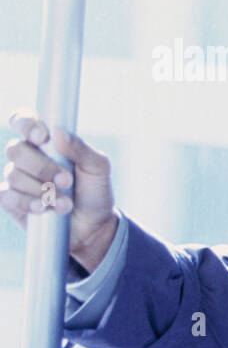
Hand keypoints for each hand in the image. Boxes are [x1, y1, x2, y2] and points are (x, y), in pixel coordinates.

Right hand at [2, 110, 117, 271]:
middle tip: (67, 180)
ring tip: (66, 203)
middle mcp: (28, 156)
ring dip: (42, 189)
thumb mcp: (98, 168)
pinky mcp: (12, 200)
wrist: (93, 227)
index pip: (23, 120)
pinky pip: (6, 195)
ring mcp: (18, 178)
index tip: (42, 137)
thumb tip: (58, 131)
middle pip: (16, 149)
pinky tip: (43, 208)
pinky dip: (27, 202)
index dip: (26, 124)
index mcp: (47, 141)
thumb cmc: (95, 191)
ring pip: (14, 174)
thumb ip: (81, 148)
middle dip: (42, 166)